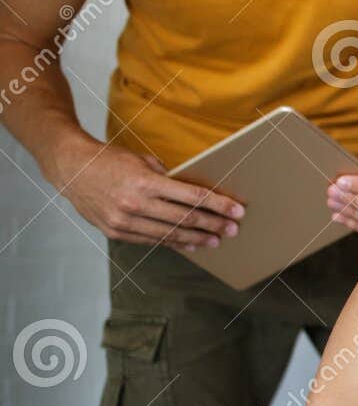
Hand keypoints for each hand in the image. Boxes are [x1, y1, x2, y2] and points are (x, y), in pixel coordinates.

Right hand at [52, 140, 245, 250]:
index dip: (218, 205)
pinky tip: (189, 245)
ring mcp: (124, 221)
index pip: (192, 197)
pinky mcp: (116, 232)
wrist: (72, 168)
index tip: (237, 211)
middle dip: (213, 225)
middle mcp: (135, 204)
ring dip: (196, 239)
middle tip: (233, 229)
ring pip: (170, 234)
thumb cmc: (110, 160)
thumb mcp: (142, 161)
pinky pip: (151, 240)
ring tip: (215, 241)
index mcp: (145, 182)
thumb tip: (195, 192)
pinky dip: (173, 243)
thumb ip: (168, 178)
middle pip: (185, 219)